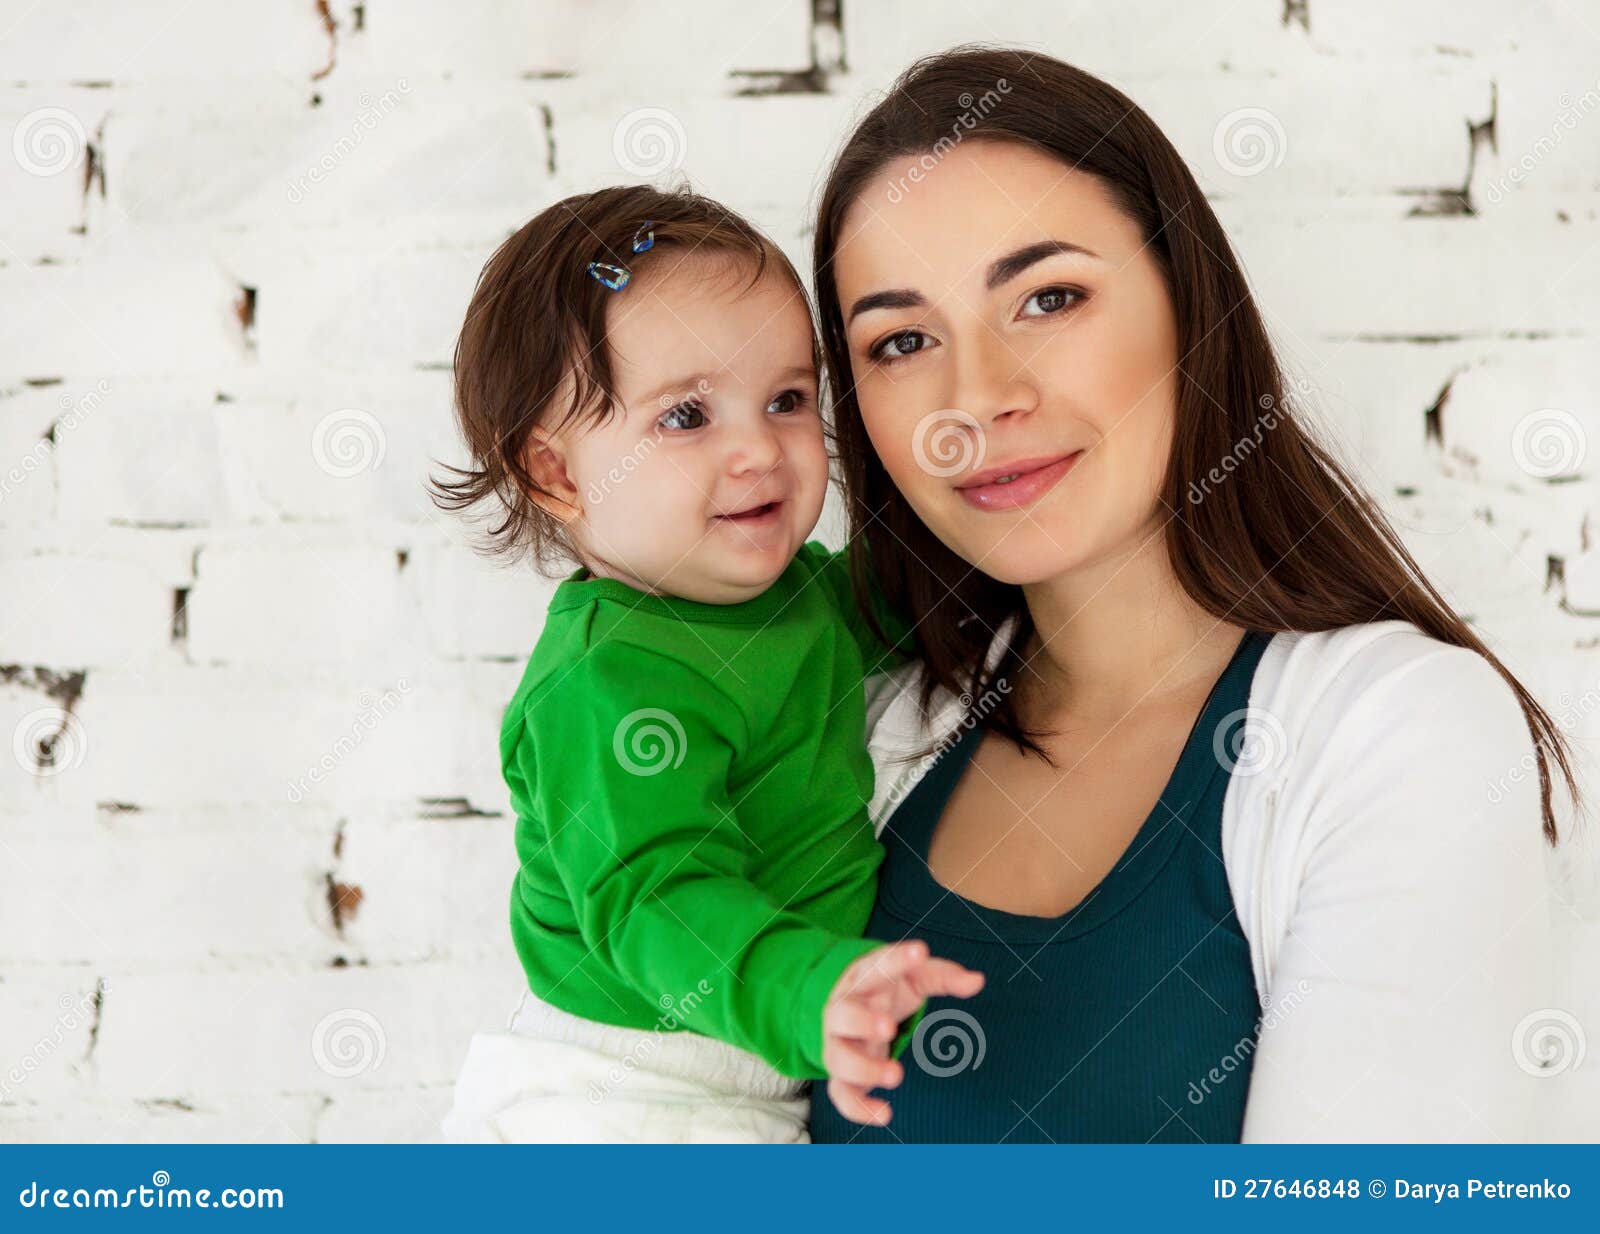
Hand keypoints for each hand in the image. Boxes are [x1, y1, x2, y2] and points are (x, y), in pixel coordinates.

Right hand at [822, 939, 983, 1125]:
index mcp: (862, 979)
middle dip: (861, 1021)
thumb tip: (978, 981)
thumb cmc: (886, 989)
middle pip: (842, 1014)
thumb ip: (944, 976)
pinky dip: (858, 1109)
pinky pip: (840, 1094)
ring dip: (863, 1068)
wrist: (847, 1008)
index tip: (920, 951)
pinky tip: (885, 1115)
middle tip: (889, 1027)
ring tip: (896, 1075)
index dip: (896, 960)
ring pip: (838, 1058)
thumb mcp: (914, 976)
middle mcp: (843, 1010)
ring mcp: (839, 1044)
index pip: (875, 966)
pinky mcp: (842, 1074)